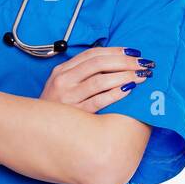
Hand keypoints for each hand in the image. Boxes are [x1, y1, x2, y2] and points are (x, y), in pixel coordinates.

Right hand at [39, 46, 154, 111]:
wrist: (40, 133)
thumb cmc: (58, 109)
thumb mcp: (64, 86)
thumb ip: (83, 74)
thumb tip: (115, 63)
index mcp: (62, 70)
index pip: (92, 54)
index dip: (115, 51)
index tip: (134, 52)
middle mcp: (63, 80)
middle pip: (99, 63)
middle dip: (125, 62)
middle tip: (144, 64)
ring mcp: (68, 97)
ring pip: (100, 80)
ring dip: (125, 76)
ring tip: (141, 77)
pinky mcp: (75, 114)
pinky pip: (99, 100)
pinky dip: (116, 93)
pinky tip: (129, 90)